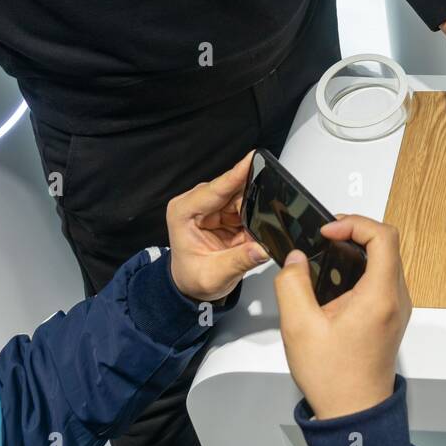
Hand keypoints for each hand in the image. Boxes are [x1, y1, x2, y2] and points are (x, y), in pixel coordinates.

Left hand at [167, 152, 268, 301]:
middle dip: (251, 200)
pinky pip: (247, 205)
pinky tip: (248, 233)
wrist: (191, 285)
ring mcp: (212, 206)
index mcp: (183, 213)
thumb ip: (240, 261)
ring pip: (242, 196)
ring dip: (252, 212)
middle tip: (260, 218)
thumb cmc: (193, 278)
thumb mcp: (215, 275)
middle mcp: (196, 204)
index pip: (214, 189)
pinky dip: (253, 218)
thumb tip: (262, 248)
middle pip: (232, 189)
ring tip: (246, 237)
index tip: (252, 161)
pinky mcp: (225, 210)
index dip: (235, 175)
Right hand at [274, 215, 410, 419]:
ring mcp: (397, 308)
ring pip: (387, 260)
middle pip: (388, 244)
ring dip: (360, 249)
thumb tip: (297, 259)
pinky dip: (363, 267)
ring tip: (328, 252)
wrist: (353, 413)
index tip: (328, 231)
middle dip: (356, 231)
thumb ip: (292, 285)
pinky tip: (335, 278)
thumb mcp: (300, 327)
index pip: (383, 237)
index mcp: (380, 296)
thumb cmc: (333, 377)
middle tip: (326, 235)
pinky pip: (383, 278)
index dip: (355, 224)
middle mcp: (397, 298)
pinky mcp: (391, 316)